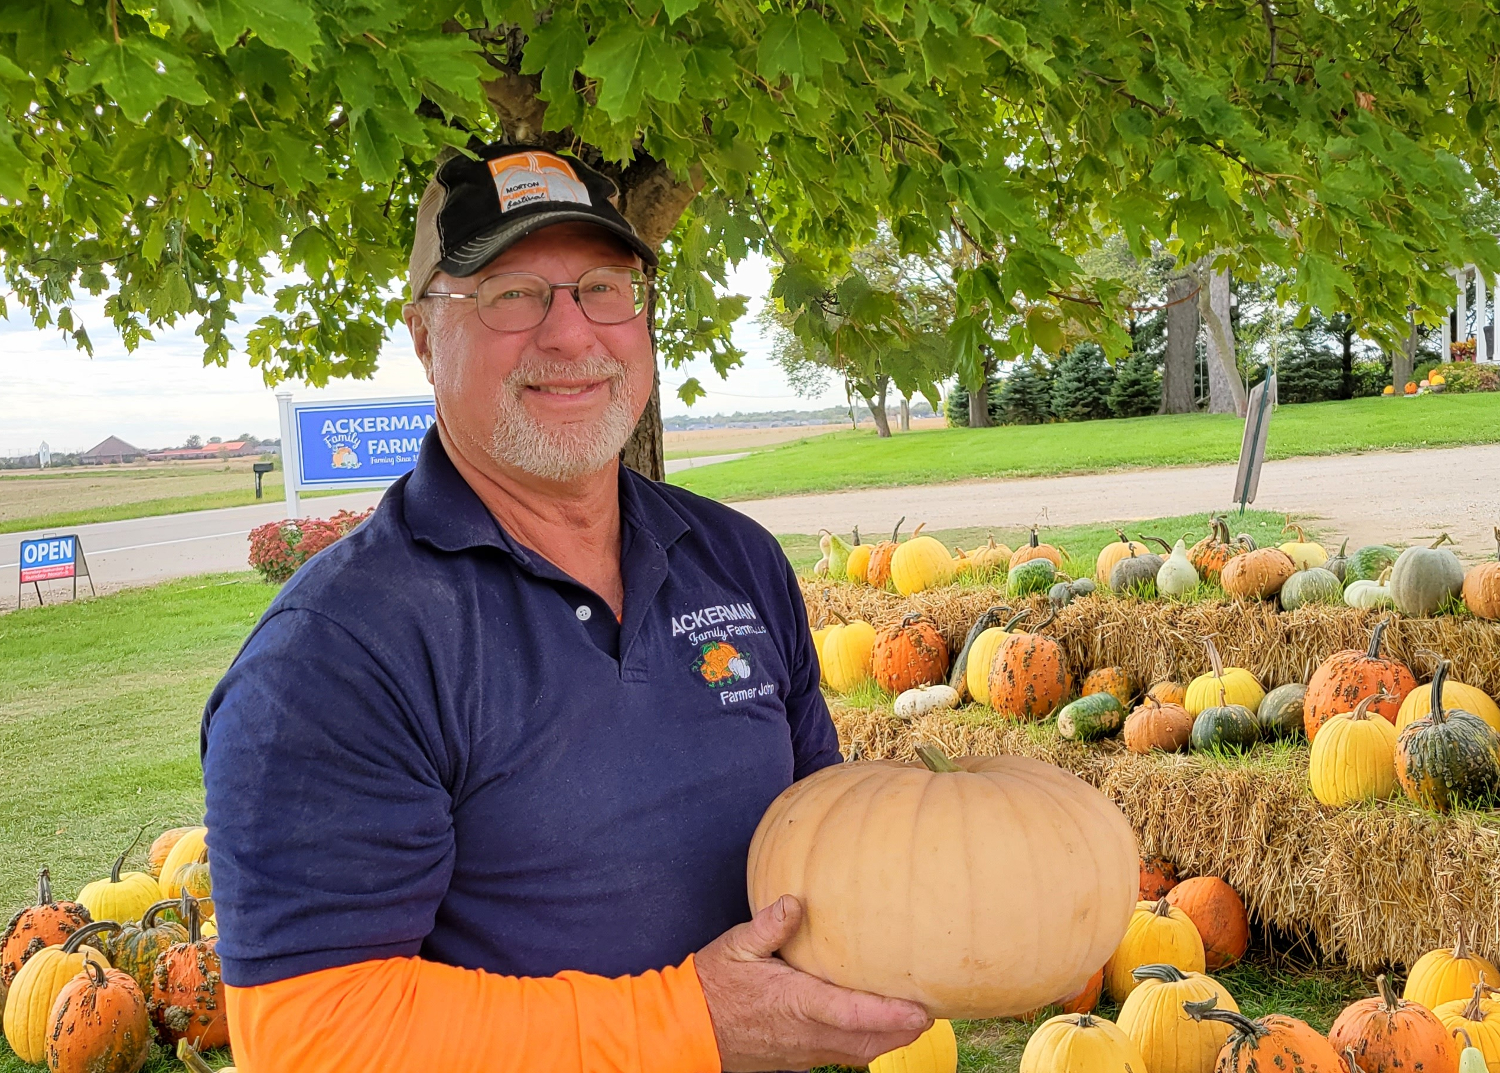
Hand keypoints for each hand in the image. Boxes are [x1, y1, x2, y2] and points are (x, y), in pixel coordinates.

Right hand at [695, 894, 932, 1071]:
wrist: (688, 1030)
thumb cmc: (712, 984)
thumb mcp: (735, 945)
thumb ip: (768, 925)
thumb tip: (794, 901)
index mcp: (794, 1003)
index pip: (851, 1015)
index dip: (890, 1014)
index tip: (921, 1009)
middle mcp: (805, 1033)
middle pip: (869, 1041)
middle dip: (905, 1029)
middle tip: (935, 1006)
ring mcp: (804, 1051)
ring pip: (861, 1052)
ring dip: (891, 1037)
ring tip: (916, 1015)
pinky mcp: (800, 1057)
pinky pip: (844, 1055)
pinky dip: (869, 1043)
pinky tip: (878, 1025)